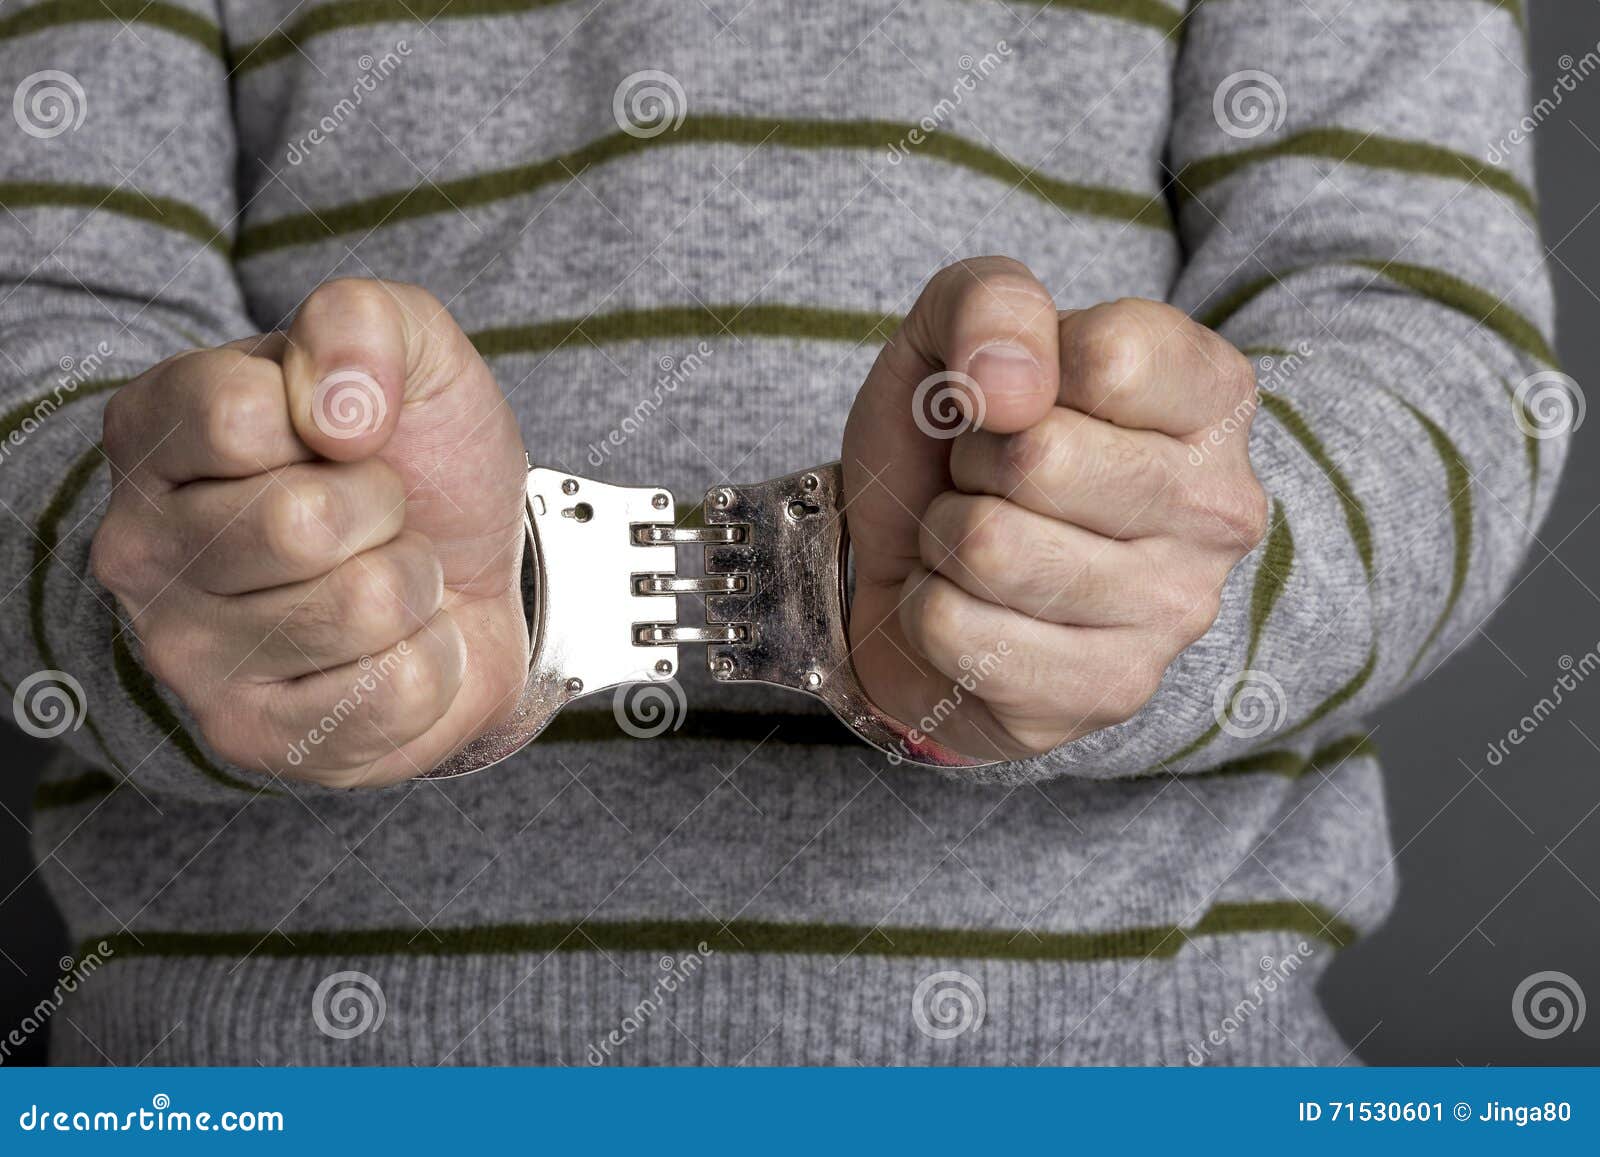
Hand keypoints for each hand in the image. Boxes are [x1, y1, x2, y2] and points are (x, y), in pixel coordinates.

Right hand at [91, 279, 529, 786]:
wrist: (471, 570)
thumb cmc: (417, 457)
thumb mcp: (408, 348)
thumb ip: (361, 323)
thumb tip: (336, 412)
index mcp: (155, 432)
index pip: (238, 416)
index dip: (341, 414)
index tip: (348, 432)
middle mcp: (142, 548)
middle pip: (301, 523)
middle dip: (384, 508)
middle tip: (377, 514)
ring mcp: (188, 654)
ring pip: (364, 607)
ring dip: (414, 583)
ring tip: (387, 575)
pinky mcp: (255, 737)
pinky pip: (396, 692)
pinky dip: (436, 659)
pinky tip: (397, 645)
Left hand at [842, 258, 1268, 760]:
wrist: (915, 570)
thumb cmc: (957, 443)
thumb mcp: (955, 336)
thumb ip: (991, 302)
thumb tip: (1010, 386)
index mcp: (1213, 397)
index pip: (1111, 356)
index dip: (1010, 371)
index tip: (1012, 400)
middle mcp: (1221, 508)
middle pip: (1040, 457)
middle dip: (972, 462)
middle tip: (986, 479)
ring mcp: (1175, 611)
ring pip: (990, 547)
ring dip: (947, 537)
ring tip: (978, 539)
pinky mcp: (1110, 691)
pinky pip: (958, 631)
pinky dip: (930, 611)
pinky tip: (973, 607)